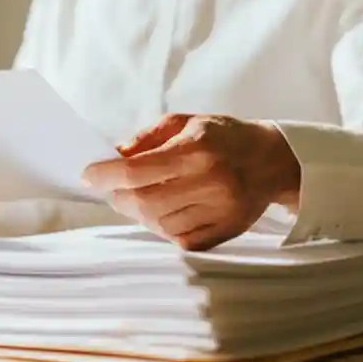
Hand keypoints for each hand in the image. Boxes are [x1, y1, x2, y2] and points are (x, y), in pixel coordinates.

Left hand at [81, 114, 300, 250]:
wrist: (274, 161)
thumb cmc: (224, 137)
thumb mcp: (185, 122)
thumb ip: (147, 138)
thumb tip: (114, 156)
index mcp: (197, 150)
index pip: (137, 171)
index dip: (105, 176)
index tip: (88, 175)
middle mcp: (210, 183)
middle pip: (144, 203)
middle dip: (117, 197)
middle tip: (109, 189)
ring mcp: (219, 212)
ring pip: (159, 225)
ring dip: (137, 214)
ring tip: (135, 199)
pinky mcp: (224, 232)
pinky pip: (179, 239)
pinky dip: (160, 228)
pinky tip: (160, 213)